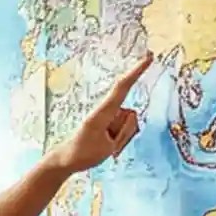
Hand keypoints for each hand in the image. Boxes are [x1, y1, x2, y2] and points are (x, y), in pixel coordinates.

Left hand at [49, 52, 152, 174]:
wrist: (66, 158)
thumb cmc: (84, 153)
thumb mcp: (108, 147)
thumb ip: (124, 131)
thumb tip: (131, 115)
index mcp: (102, 112)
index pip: (122, 87)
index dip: (136, 72)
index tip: (148, 57)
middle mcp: (105, 109)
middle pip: (129, 115)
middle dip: (125, 131)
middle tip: (109, 145)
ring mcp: (107, 114)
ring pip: (128, 122)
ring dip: (121, 135)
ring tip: (105, 144)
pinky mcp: (107, 119)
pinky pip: (123, 126)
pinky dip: (119, 136)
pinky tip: (105, 143)